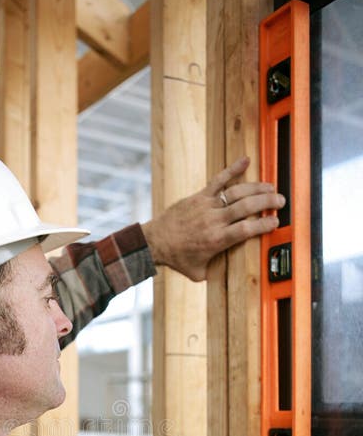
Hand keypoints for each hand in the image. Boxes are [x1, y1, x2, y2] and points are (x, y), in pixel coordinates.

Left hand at [141, 156, 284, 281]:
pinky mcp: (199, 196)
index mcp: (217, 240)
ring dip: (256, 188)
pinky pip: (218, 180)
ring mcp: (207, 206)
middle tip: (280, 201)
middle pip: (247, 206)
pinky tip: (245, 160)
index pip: (247, 229)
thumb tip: (226, 275)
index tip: (275, 222)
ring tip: (271, 187)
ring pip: (236, 192)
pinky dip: (232, 169)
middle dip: (267, 203)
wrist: (155, 242)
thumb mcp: (198, 273)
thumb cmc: (177, 258)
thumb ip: (214, 272)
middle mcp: (214, 221)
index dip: (264, 224)